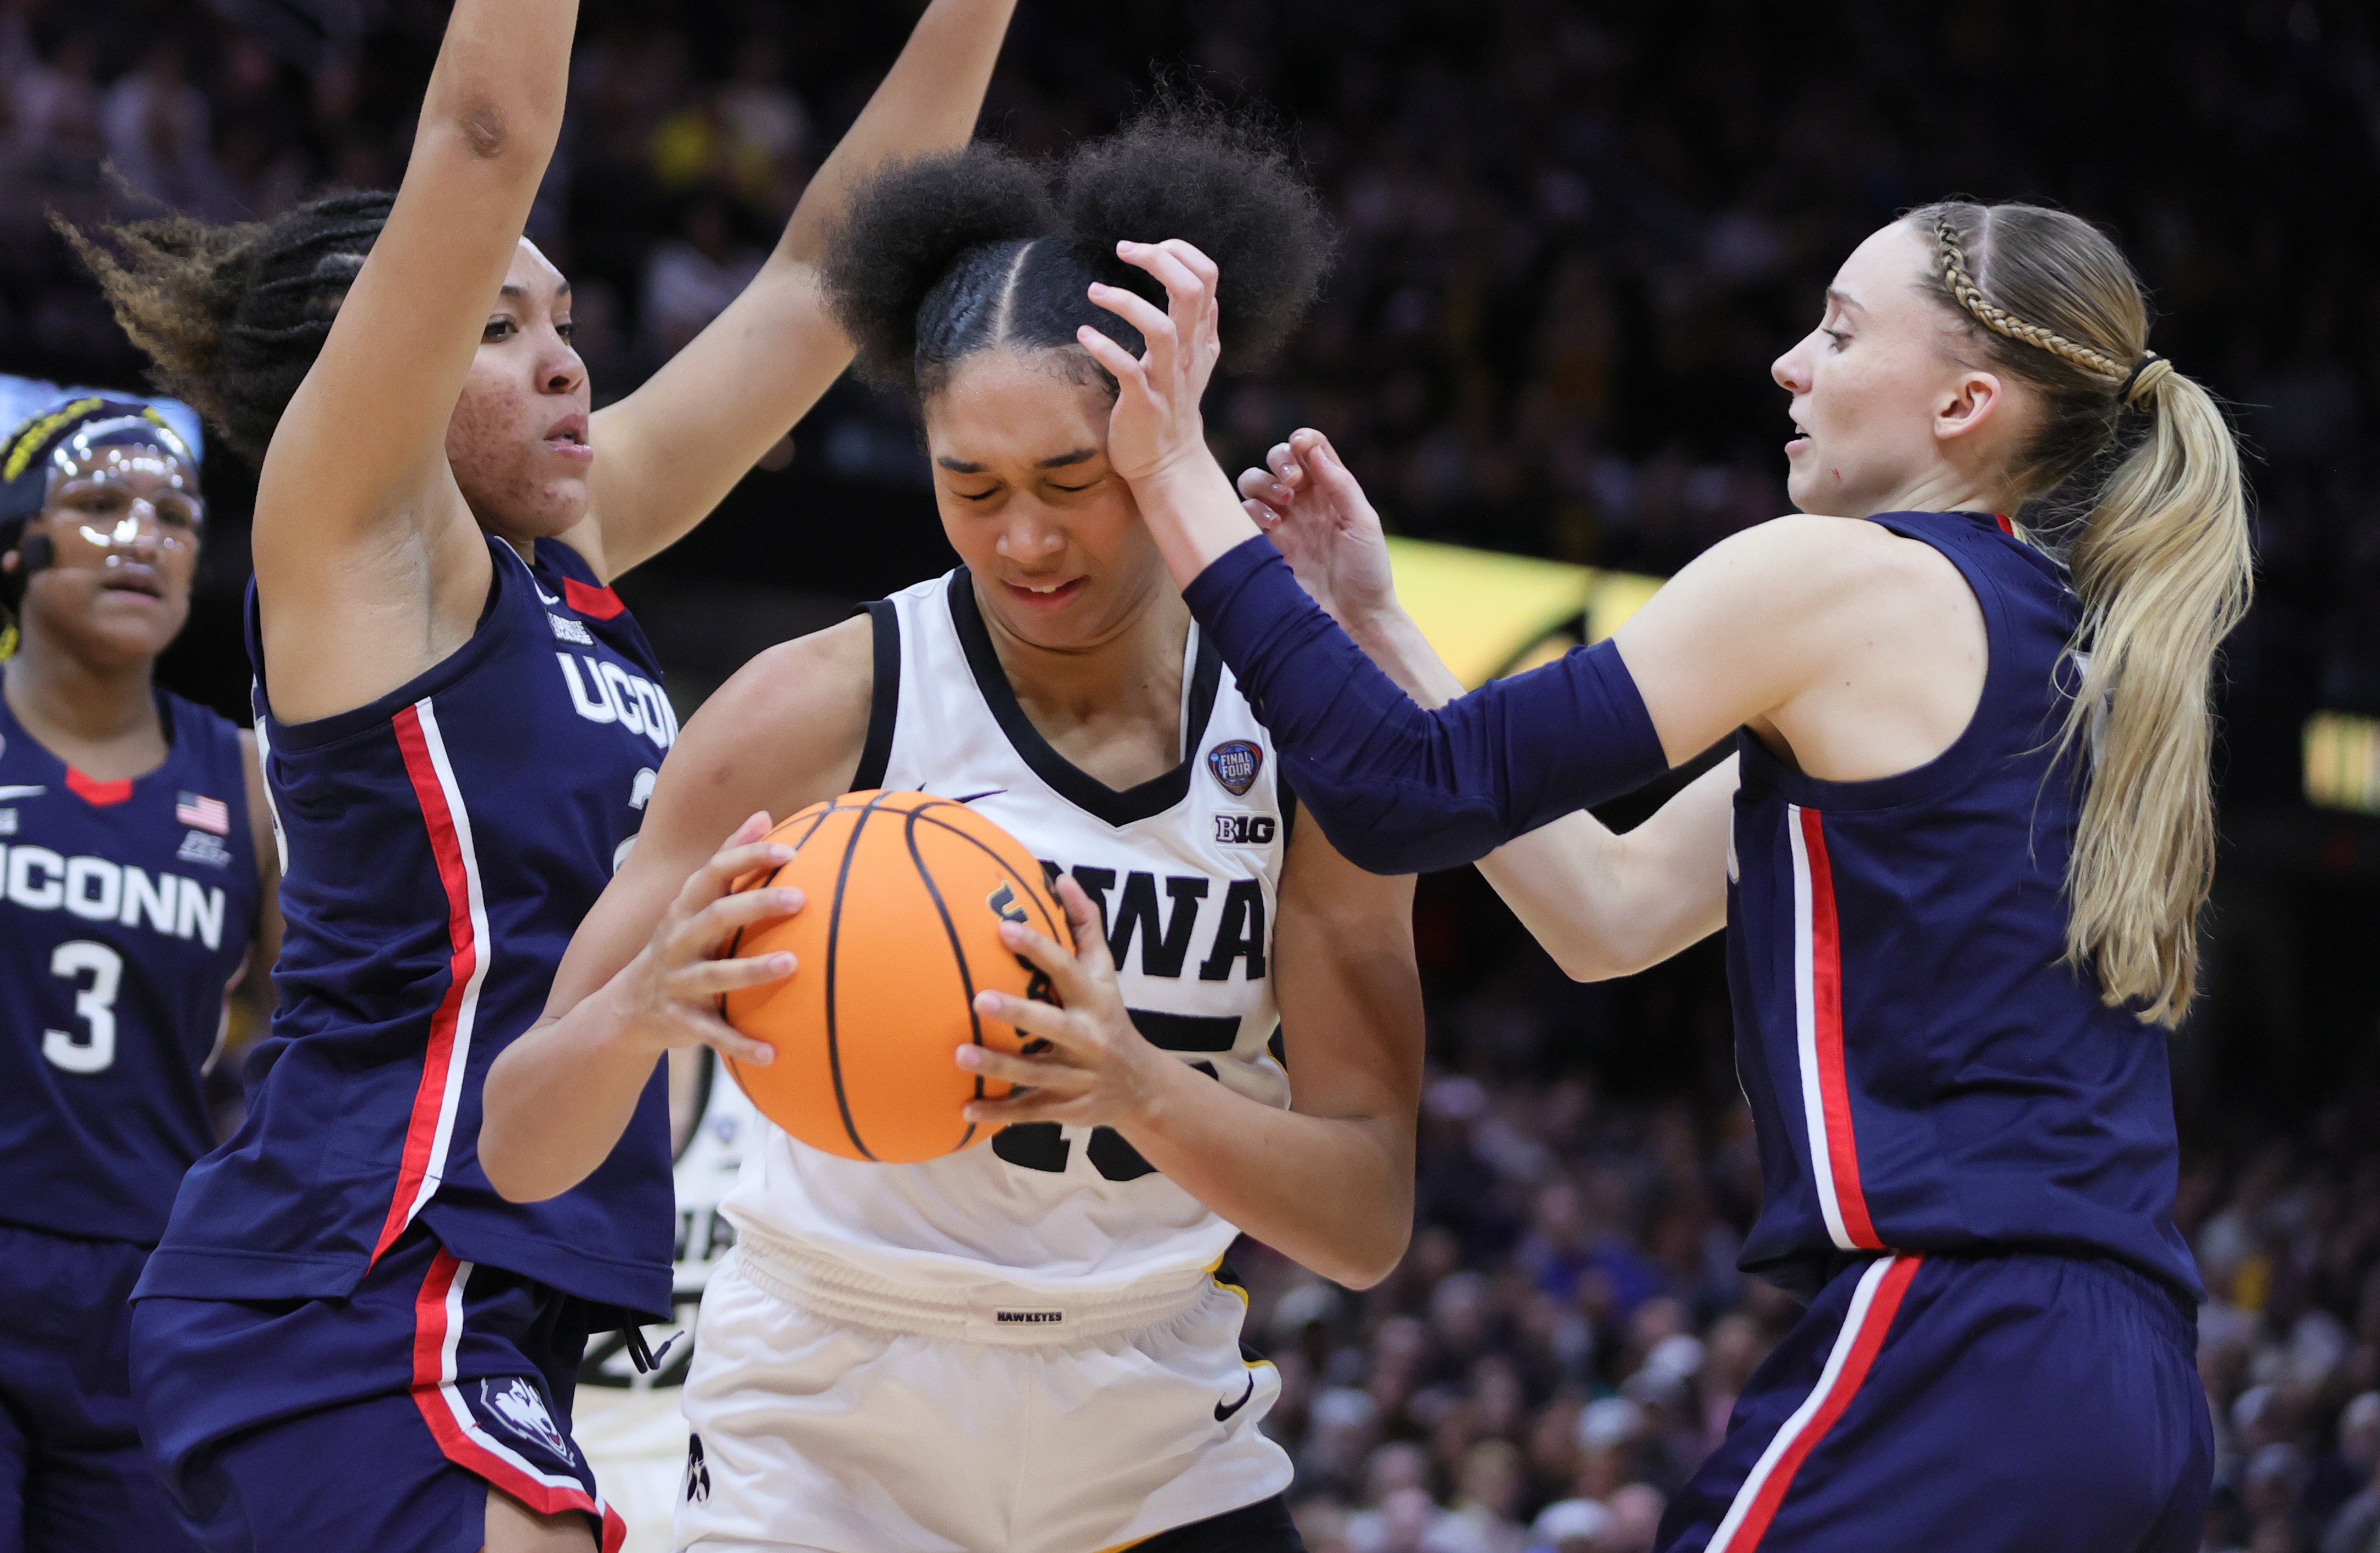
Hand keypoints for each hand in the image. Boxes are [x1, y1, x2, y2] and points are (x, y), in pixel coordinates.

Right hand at [614, 811, 802, 1065]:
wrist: (624, 1010)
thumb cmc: (678, 945)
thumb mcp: (694, 904)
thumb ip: (726, 862)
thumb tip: (763, 814)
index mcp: (685, 910)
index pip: (713, 873)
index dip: (746, 858)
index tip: (788, 850)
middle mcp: (679, 942)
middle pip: (715, 918)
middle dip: (755, 906)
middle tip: (800, 899)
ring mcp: (678, 983)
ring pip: (715, 975)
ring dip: (752, 971)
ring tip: (793, 966)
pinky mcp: (682, 1022)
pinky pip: (713, 1035)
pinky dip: (741, 1044)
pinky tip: (773, 1054)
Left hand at [957, 875, 1182, 1130]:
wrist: (1142, 1087)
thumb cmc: (1109, 1016)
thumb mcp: (1105, 974)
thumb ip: (1085, 927)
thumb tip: (1063, 879)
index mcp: (1095, 1001)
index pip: (1067, 969)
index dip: (1038, 949)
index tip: (1004, 928)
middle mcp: (1089, 1039)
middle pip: (1054, 1026)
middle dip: (1019, 1014)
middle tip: (978, 1000)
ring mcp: (1079, 1078)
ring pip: (1037, 1074)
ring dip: (999, 1067)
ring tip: (959, 1054)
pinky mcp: (1067, 1109)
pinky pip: (1031, 1112)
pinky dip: (999, 1114)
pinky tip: (965, 1109)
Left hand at [1078, 239, 1223, 485]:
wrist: (1168, 463)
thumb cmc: (1172, 406)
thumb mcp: (1196, 362)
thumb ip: (1201, 325)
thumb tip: (1204, 290)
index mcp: (1201, 338)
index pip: (1206, 277)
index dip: (1178, 252)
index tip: (1145, 249)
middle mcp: (1189, 354)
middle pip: (1190, 291)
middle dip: (1158, 260)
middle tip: (1124, 250)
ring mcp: (1168, 379)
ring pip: (1162, 329)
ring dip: (1126, 302)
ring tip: (1095, 291)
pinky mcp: (1144, 404)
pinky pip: (1128, 371)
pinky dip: (1105, 349)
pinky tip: (1085, 335)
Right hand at [1236, 427, 1399, 627]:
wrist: (1352, 619)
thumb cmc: (1366, 573)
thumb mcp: (1363, 523)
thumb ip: (1340, 484)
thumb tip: (1313, 448)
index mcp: (1331, 489)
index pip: (1310, 448)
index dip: (1302, 441)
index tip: (1302, 447)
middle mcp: (1303, 501)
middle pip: (1277, 459)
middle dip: (1279, 460)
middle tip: (1293, 481)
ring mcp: (1281, 522)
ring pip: (1253, 482)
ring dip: (1262, 483)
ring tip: (1282, 504)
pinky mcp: (1263, 545)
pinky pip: (1243, 514)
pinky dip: (1252, 510)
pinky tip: (1272, 526)